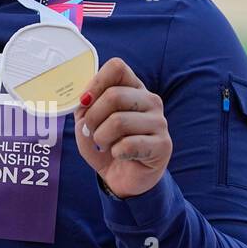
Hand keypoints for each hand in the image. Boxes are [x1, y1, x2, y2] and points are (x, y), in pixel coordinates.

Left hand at [74, 56, 171, 198]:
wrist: (126, 179)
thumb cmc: (108, 147)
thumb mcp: (88, 125)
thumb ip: (83, 109)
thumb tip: (83, 102)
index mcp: (133, 89)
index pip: (117, 67)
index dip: (95, 82)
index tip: (84, 102)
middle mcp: (150, 100)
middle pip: (114, 95)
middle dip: (93, 117)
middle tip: (91, 132)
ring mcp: (159, 122)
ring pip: (118, 121)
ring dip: (101, 138)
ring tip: (105, 145)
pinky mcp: (163, 145)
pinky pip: (128, 145)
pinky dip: (115, 153)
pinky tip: (119, 155)